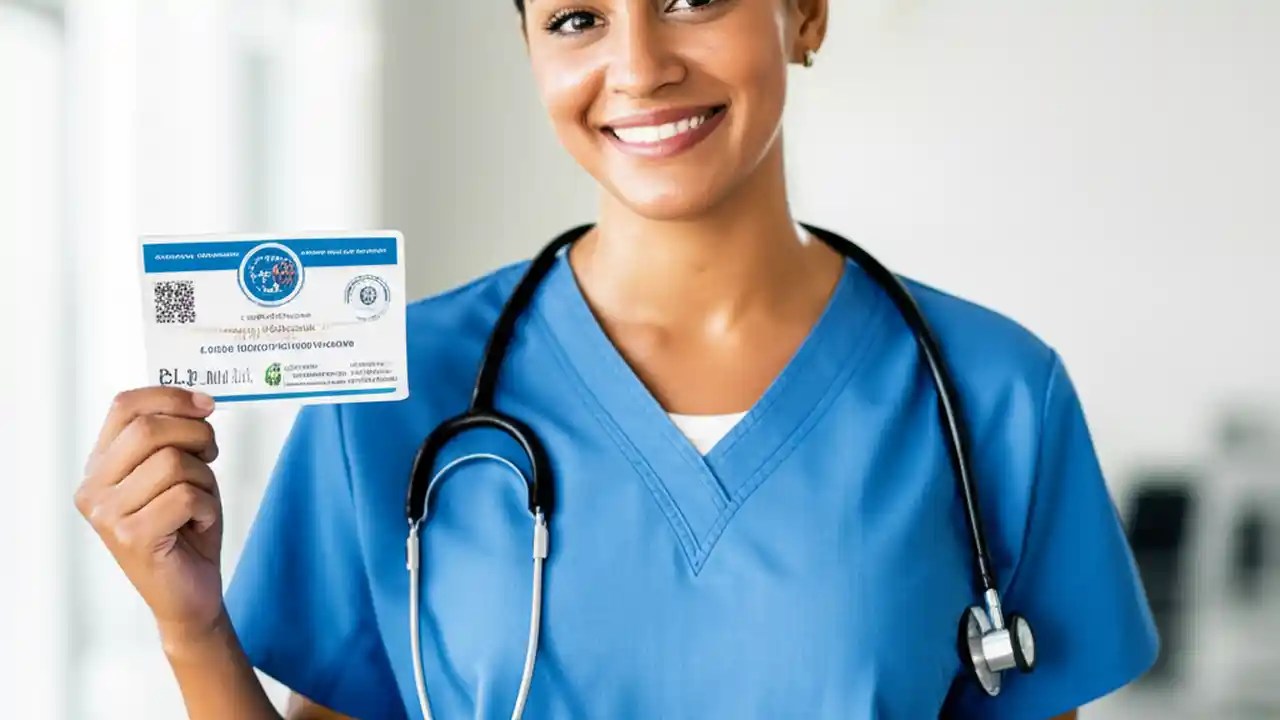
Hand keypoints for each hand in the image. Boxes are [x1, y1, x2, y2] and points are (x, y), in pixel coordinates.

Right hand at [75, 387, 224, 640]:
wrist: (189, 594)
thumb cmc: (186, 530)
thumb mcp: (179, 472)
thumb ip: (175, 437)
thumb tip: (200, 402)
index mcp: (101, 466)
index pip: (125, 406)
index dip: (171, 397)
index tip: (206, 405)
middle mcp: (94, 489)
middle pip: (150, 429)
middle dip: (197, 435)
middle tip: (211, 455)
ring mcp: (108, 515)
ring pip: (173, 462)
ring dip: (204, 479)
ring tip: (199, 502)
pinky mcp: (132, 537)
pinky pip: (186, 496)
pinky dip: (207, 506)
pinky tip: (197, 524)